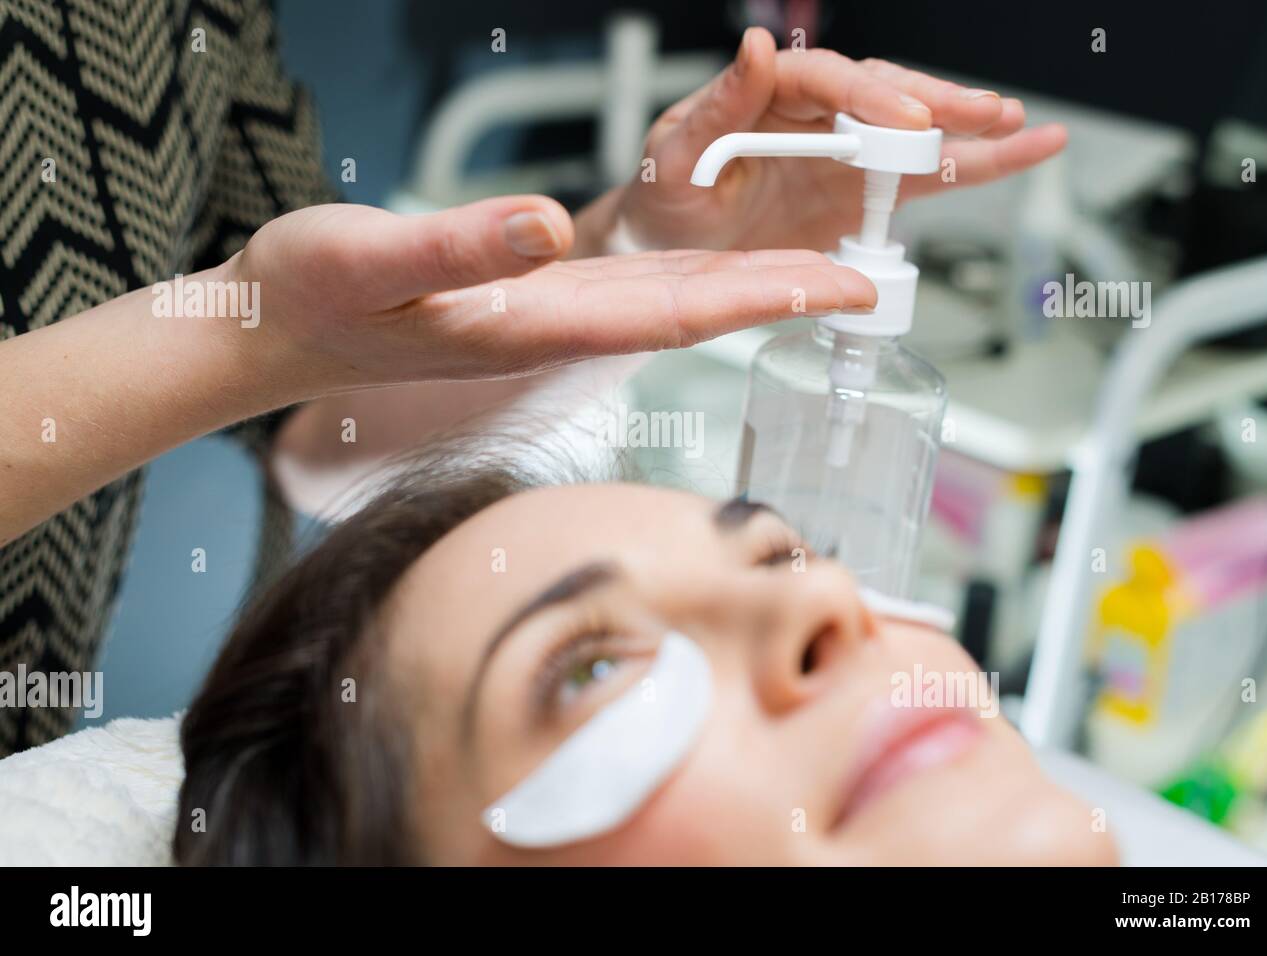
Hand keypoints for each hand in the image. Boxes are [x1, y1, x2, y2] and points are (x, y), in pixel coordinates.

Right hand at [233, 198, 875, 392]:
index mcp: (535, 322)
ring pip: (676, 296)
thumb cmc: (316, 295)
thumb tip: (550, 227)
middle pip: (698, 306)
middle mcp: (560, 324)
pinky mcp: (534, 297)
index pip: (675, 310)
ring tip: (829, 263)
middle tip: (874, 275)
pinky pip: (636, 285)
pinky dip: (698, 272)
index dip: (765, 295)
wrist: (279, 329)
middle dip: (789, 290)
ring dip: (756, 282)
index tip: (842, 284)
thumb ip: (460, 246)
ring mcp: (551, 314)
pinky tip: (731, 261)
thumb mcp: (373, 259)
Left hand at [611, 27, 1066, 251]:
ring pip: (917, 133)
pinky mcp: (862, 190)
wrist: (671, 246)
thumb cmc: (666, 193)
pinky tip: (1022, 150)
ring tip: (1022, 129)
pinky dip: (974, 166)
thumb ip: (717, 107)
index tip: (905, 123)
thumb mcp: (674, 152)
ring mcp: (844, 152)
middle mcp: (815, 113)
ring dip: (971, 131)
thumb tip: (754, 50)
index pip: (829, 79)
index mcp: (769, 93)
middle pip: (887, 96)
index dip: (871, 97)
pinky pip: (923, 175)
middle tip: (987, 114)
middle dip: (939, 105)